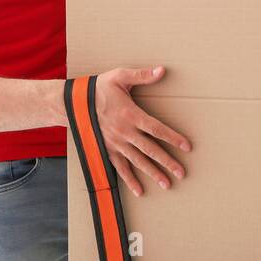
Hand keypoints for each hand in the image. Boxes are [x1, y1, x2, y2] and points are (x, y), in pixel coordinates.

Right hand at [93, 66, 191, 196]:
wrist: (73, 104)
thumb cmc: (99, 88)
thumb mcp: (120, 76)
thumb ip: (142, 75)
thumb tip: (162, 70)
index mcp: (131, 115)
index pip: (156, 129)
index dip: (172, 138)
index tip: (187, 146)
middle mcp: (125, 132)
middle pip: (150, 150)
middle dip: (167, 162)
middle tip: (182, 173)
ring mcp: (116, 144)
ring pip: (138, 162)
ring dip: (153, 173)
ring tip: (167, 184)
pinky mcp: (108, 150)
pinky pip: (120, 168)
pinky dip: (130, 180)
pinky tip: (140, 191)